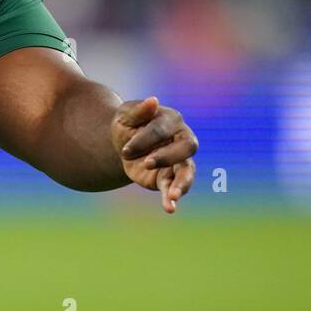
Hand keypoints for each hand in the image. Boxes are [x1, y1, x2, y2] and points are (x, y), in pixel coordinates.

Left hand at [111, 97, 197, 212]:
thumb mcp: (126, 115)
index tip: (124, 150)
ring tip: (173, 196)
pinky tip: (170, 208)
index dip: (144, 140)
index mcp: (171, 120)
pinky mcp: (169, 178)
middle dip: (167, 156)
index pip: (162, 130)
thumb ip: (139, 110)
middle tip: (146, 163)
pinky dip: (172, 198)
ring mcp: (178, 160)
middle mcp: (180, 139)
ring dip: (182, 183)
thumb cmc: (128, 124)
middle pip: (187, 147)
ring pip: (187, 171)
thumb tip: (153, 101)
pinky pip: (174, 188)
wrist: (123, 144)